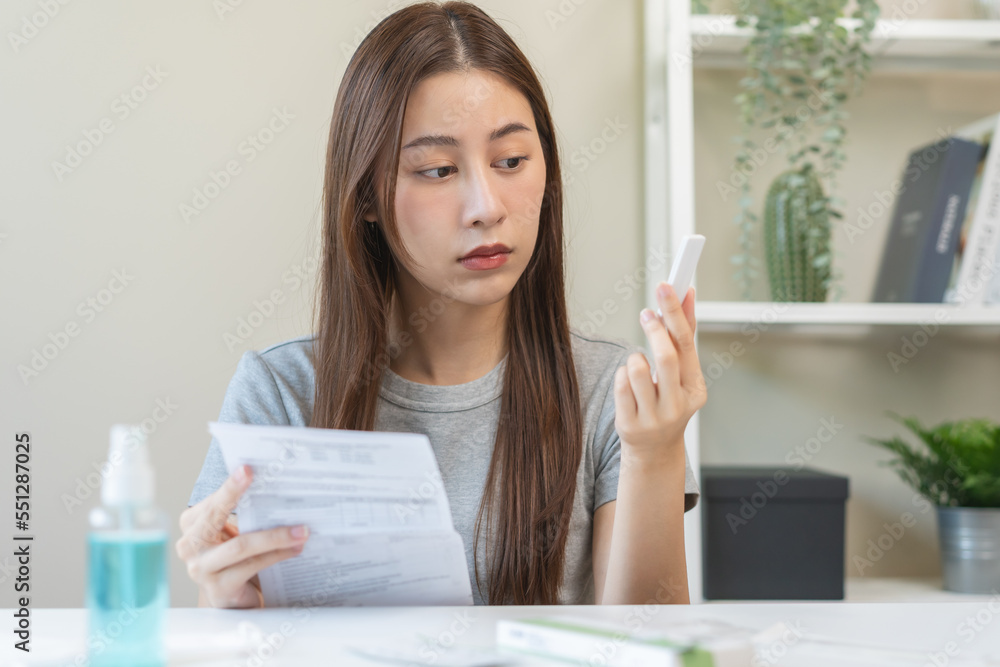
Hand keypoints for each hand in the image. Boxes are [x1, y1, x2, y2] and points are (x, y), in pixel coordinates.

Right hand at [175, 464, 310, 607]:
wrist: (233, 599)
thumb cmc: (235, 558)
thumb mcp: (234, 533)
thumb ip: (244, 514)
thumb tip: (276, 490)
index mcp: (192, 524)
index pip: (213, 501)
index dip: (230, 486)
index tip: (247, 469)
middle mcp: (189, 545)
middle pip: (217, 516)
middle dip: (243, 498)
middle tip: (273, 486)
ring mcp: (200, 569)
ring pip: (241, 545)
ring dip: (276, 536)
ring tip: (301, 530)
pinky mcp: (218, 589)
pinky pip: (251, 565)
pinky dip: (276, 555)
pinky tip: (294, 549)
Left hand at [613, 282, 706, 463]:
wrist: (654, 449)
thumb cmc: (669, 401)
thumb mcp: (683, 373)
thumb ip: (684, 336)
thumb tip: (687, 293)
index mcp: (695, 390)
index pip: (686, 344)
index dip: (675, 312)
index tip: (665, 288)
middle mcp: (678, 405)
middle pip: (665, 356)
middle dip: (654, 328)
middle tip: (647, 313)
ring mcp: (653, 417)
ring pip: (637, 367)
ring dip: (634, 357)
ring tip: (639, 364)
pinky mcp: (629, 424)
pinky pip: (620, 383)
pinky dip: (622, 373)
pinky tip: (629, 381)